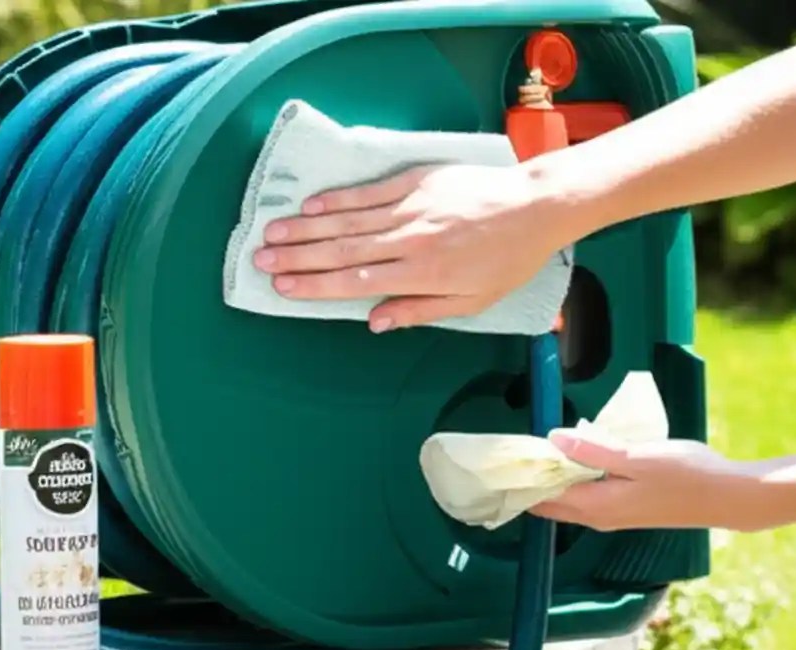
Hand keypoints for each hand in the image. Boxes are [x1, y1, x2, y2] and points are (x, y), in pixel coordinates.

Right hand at [253, 164, 579, 332]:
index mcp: (422, 274)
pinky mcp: (415, 181)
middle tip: (260, 262)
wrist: (535, 206)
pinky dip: (338, 199)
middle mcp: (409, 240)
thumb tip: (374, 322)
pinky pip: (369, 192)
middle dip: (297, 258)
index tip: (283, 289)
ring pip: (348, 220)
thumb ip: (419, 310)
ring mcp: (410, 207)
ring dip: (306, 228)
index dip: (315, 287)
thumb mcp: (471, 301)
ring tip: (271, 234)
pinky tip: (311, 206)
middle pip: (341, 250)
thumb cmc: (507, 260)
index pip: (355, 282)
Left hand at [531, 429, 776, 531]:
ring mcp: (614, 514)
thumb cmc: (685, 476)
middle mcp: (599, 516)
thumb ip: (593, 450)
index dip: (521, 479)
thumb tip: (553, 439)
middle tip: (512, 450)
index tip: (502, 457)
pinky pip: (588, 493)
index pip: (542, 497)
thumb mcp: (635, 457)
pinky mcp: (628, 507)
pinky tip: (578, 455)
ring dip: (553, 477)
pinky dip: (575, 477)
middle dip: (531, 480)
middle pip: (551, 501)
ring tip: (537, 448)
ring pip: (570, 497)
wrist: (728, 496)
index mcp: (594, 506)